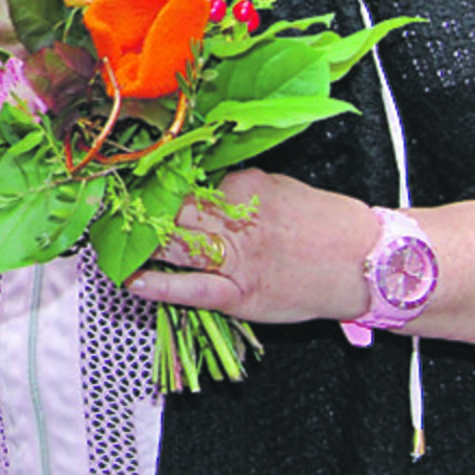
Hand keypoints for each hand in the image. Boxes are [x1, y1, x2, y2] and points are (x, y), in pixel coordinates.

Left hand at [125, 168, 372, 324]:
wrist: (368, 264)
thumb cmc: (328, 224)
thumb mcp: (280, 186)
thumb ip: (239, 186)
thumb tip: (204, 186)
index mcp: (242, 187)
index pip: (186, 180)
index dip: (155, 183)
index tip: (130, 180)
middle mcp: (233, 220)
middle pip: (171, 209)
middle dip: (137, 208)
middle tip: (106, 206)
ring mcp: (235, 259)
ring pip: (175, 245)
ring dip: (139, 242)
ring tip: (108, 240)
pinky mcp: (241, 294)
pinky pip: (192, 290)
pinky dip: (160, 285)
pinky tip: (132, 280)